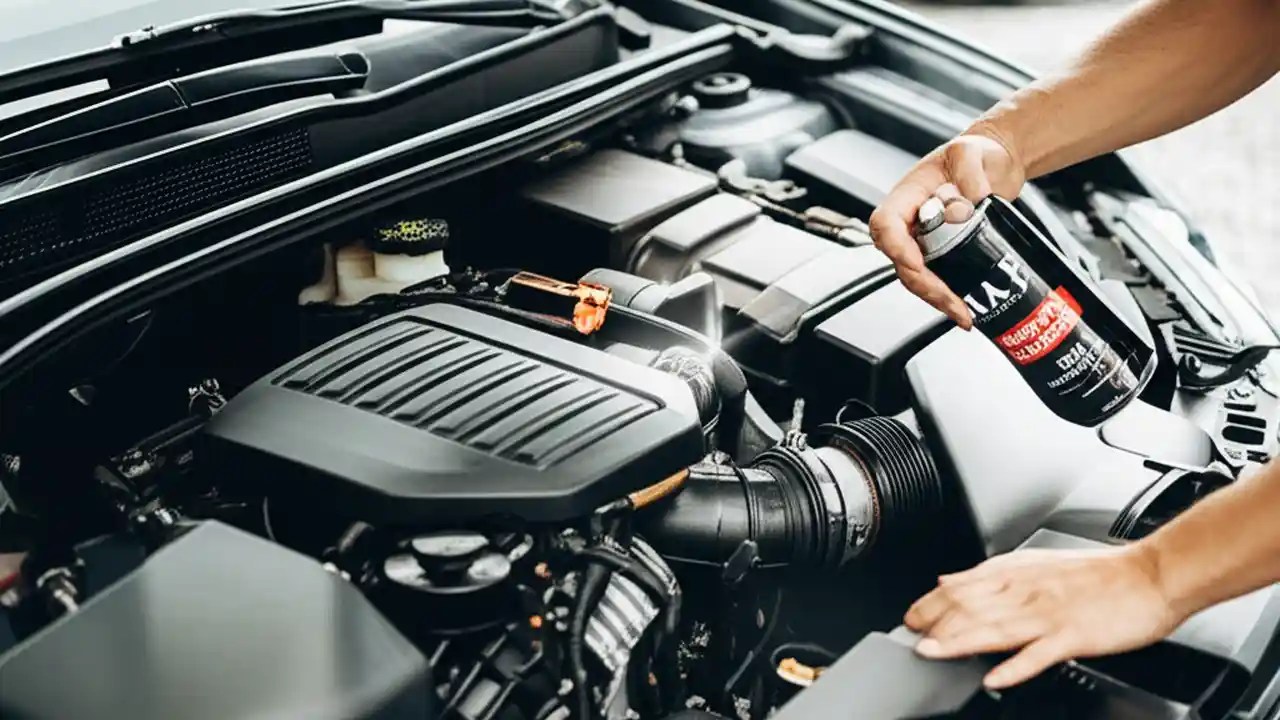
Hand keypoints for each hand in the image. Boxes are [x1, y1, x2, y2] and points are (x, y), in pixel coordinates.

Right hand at [869, 128, 1026, 328]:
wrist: (996, 164)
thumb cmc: (977, 153)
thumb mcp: (972, 151)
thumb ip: (968, 171)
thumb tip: (967, 203)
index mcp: (908, 195)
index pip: (886, 224)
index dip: (897, 248)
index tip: (916, 263)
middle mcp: (910, 221)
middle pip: (901, 261)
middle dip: (926, 286)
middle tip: (953, 302)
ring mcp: (923, 240)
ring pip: (917, 277)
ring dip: (937, 298)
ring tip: (964, 314)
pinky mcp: (941, 253)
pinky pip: (936, 279)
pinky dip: (947, 296)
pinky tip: (965, 308)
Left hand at [903, 545, 1183, 689]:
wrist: (1151, 575)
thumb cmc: (1098, 574)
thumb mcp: (1035, 563)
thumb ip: (990, 575)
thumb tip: (948, 580)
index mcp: (1017, 574)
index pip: (962, 587)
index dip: (931, 603)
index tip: (910, 618)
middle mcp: (1027, 592)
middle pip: (971, 607)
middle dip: (935, 623)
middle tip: (910, 638)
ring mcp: (1049, 615)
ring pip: (995, 628)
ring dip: (959, 641)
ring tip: (931, 653)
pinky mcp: (1074, 636)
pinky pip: (1039, 654)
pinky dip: (1015, 666)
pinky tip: (993, 678)